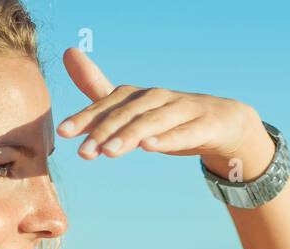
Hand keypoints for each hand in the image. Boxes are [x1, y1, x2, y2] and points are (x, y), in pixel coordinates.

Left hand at [54, 47, 260, 164]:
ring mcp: (184, 110)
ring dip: (130, 136)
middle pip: (128, 113)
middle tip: (84, 154)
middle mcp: (159, 98)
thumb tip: (68, 52)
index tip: (64, 132)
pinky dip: (168, 139)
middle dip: (104, 131)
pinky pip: (185, 133)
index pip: (109, 103)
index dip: (86, 117)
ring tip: (109, 152)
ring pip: (153, 122)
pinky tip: (150, 147)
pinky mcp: (206, 126)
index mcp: (140, 95)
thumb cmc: (173, 118)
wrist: (226, 123)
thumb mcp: (134, 107)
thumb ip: (100, 89)